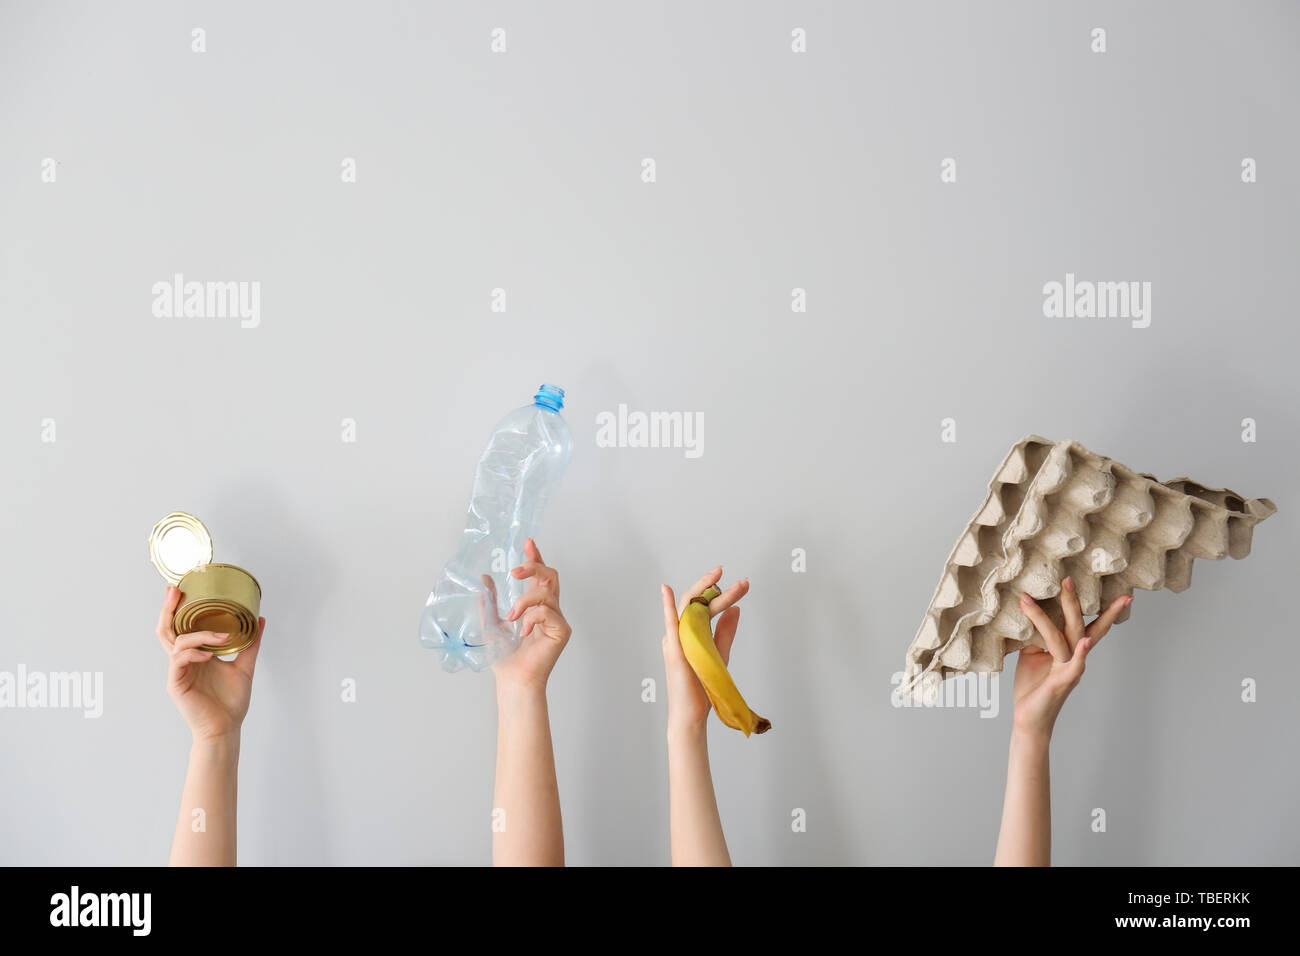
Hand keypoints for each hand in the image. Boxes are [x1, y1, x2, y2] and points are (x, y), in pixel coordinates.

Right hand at [156, 586, 264, 742]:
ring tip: (221, 636)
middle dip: (168, 609)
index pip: (181, 627)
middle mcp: (183, 660)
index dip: (177, 609)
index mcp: (195, 655)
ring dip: (199, 635)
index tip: (180, 589)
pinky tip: (208, 655)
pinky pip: (180, 661)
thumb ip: (250, 644)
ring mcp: (178, 671)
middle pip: (167, 630)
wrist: (227, 728)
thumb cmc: (231, 701)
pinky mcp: (176, 684)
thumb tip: (260, 620)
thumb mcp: (244, 666)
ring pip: (175, 642)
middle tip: (175, 591)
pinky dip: (194, 653)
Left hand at [492, 538, 570, 691]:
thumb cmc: (505, 656)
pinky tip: (524, 631)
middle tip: (515, 571)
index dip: (536, 557)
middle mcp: (549, 610)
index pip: (539, 575)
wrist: (512, 678)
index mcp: (535, 606)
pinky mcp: (561, 631)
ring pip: (546, 592)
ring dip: (524, 601)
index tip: (528, 542)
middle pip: (550, 576)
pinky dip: (531, 618)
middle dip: (534, 566)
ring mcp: (557, 620)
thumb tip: (485, 578)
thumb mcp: (491, 622)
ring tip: (512, 616)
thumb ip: (490, 600)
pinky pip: (547, 612)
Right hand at [660, 567, 748, 734]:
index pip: (706, 606)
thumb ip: (725, 630)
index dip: (723, 593)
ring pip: (690, 607)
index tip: (743, 586)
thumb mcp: (719, 652)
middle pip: (697, 601)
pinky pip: (670, 624)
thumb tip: (736, 609)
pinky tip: (666, 589)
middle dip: (716, 586)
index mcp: (691, 632)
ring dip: (706, 590)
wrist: (693, 713)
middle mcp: (681, 632)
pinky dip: (667, 606)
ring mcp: (677, 640)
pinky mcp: (675, 650)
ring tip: (722, 576)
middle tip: (739, 579)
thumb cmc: (702, 686)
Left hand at [1012, 577, 1130, 739]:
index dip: (1104, 610)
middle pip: (1080, 625)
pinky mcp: (1062, 682)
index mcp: (1069, 650)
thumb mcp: (1031, 654)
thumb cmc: (1032, 687)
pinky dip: (1080, 652)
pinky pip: (1074, 664)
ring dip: (1053, 616)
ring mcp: (1070, 669)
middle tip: (1069, 579)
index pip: (1087, 625)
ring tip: (1041, 596)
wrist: (1028, 719)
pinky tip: (1084, 641)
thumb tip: (1029, 611)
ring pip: (1067, 638)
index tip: (1123, 594)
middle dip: (1076, 602)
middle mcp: (1074, 657)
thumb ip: (1036, 635)